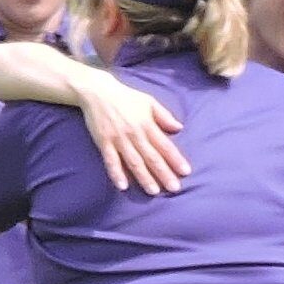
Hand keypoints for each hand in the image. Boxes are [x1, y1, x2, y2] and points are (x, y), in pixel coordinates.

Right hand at [74, 74, 189, 193]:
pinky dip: (117, 173)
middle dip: (163, 173)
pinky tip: (123, 186)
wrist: (98, 92)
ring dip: (144, 177)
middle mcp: (134, 133)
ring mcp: (118, 139)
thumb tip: (179, 128)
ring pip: (133, 161)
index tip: (185, 172)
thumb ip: (164, 116)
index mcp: (147, 124)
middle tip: (174, 188)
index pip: (164, 145)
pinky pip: (111, 161)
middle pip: (151, 157)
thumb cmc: (126, 97)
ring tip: (153, 191)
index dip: (175, 159)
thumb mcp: (148, 101)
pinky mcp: (104, 143)